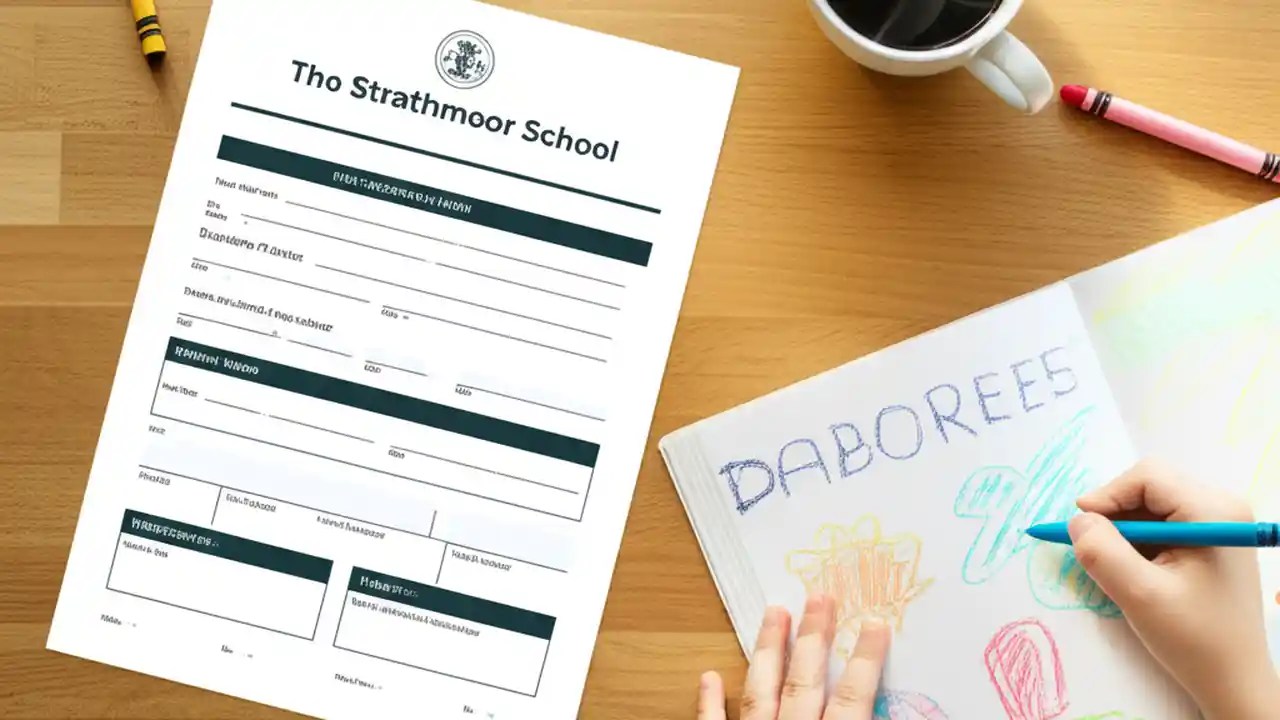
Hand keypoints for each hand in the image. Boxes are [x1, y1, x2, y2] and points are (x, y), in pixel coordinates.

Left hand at [696, 594, 890, 719]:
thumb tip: (906, 713)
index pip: (853, 700)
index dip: (865, 660)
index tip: (874, 622)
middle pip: (804, 683)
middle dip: (812, 637)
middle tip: (820, 597)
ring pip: (760, 693)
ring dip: (767, 650)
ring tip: (774, 612)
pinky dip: (710, 702)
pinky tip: (709, 676)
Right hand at [1070, 460, 1279, 719]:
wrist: (1235, 679)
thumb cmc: (1194, 639)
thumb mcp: (1139, 595)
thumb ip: (1102, 552)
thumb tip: (1077, 520)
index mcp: (1213, 511)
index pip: (1146, 477)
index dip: (1106, 495)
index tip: (1080, 527)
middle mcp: (1222, 507)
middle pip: (1149, 486)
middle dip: (1115, 513)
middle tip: (1094, 548)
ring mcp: (1220, 522)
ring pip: (1153, 503)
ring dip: (1125, 528)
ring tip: (1118, 565)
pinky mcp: (1212, 538)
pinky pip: (1163, 521)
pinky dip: (1139, 539)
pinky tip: (1137, 569)